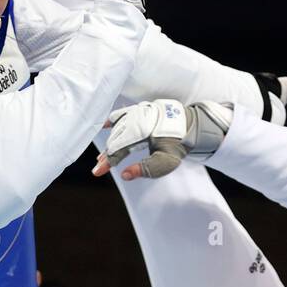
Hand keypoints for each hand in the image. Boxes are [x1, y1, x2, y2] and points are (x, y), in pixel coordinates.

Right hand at [93, 99, 231, 179]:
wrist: (190, 126)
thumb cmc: (177, 147)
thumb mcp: (164, 163)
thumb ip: (144, 169)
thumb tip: (124, 175)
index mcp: (141, 132)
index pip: (118, 149)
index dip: (107, 162)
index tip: (97, 172)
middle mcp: (136, 120)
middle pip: (115, 139)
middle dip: (106, 155)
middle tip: (98, 168)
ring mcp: (137, 113)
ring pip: (117, 129)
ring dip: (109, 143)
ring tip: (102, 157)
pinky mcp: (140, 110)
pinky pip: (122, 114)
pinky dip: (112, 120)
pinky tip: (104, 126)